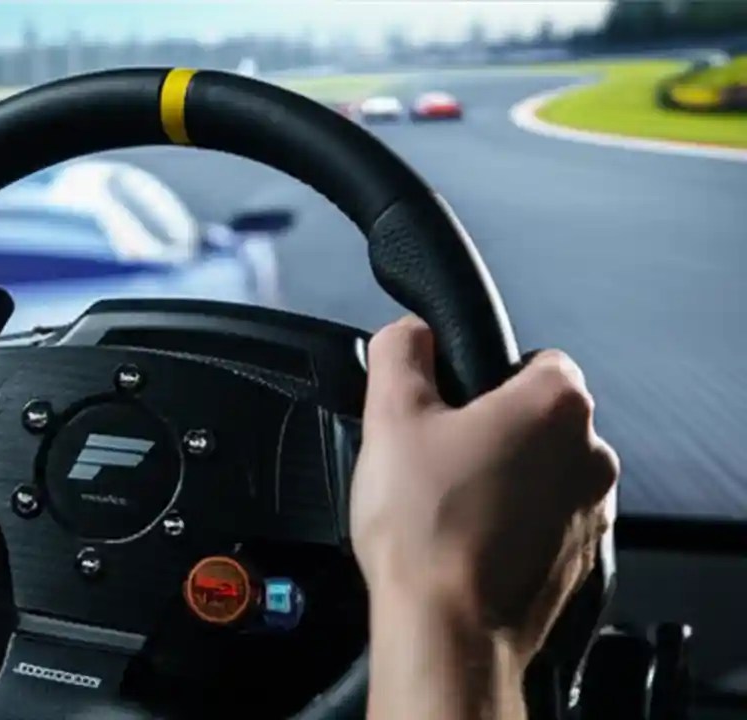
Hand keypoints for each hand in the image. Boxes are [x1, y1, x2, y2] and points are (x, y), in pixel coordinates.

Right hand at [351, 316, 618, 718]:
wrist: (447, 630)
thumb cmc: (426, 530)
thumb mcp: (389, 416)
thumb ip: (399, 351)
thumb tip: (409, 332)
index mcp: (556, 405)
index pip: (534, 357)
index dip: (482, 377)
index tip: (446, 408)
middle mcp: (591, 455)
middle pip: (537, 418)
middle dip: (490, 431)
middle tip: (434, 459)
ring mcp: (593, 513)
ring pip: (541, 472)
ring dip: (503, 480)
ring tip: (446, 508)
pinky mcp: (582, 560)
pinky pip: (544, 522)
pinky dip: (511, 525)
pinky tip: (465, 543)